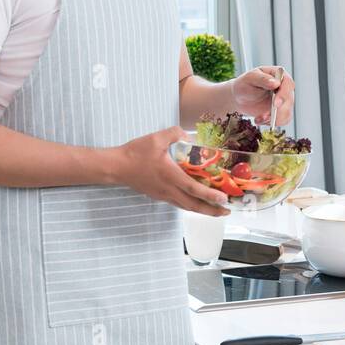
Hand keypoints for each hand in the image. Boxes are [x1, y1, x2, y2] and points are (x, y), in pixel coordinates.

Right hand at [110, 126, 229, 216]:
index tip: (224, 199)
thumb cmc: (135, 153)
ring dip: (203, 210)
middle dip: (212, 210)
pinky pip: (179, 203)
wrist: (116, 167)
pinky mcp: (159, 196)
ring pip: (186, 206)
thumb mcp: (156, 138)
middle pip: (193, 205)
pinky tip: (197, 202)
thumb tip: (188, 135)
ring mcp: (163, 195)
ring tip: (216, 210)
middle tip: (227, 211)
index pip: (193, 189)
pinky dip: (191, 205)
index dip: (210, 195)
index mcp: (170, 176)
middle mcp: (169, 189)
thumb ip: (175, 133)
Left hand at [231, 66, 294, 125]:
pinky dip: (271, 123)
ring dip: (273, 119)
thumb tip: (276, 83)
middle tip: (263, 116)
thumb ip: (262, 79)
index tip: (275, 104)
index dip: (284, 94)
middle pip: (289, 100)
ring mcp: (284, 101)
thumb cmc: (244, 84)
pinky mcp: (281, 111)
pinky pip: (283, 120)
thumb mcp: (250, 79)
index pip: (288, 84)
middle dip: (277, 111)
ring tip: (258, 118)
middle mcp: (284, 88)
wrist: (240, 98)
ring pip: (287, 113)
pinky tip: (260, 120)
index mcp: (279, 75)